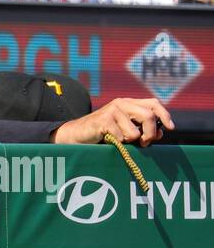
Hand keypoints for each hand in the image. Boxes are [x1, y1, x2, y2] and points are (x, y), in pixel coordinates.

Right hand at [52, 97, 173, 145]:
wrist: (75, 135)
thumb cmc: (101, 134)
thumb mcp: (124, 129)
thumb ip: (142, 129)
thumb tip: (160, 133)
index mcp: (128, 103)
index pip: (154, 104)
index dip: (164, 115)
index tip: (171, 128)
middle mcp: (122, 103)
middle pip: (148, 116)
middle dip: (150, 133)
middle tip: (145, 143)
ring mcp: (112, 110)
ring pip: (134, 131)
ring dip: (129, 142)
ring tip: (119, 141)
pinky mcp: (104, 120)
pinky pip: (120, 138)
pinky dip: (116, 144)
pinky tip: (107, 140)